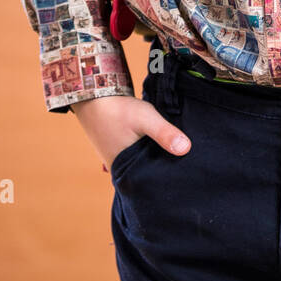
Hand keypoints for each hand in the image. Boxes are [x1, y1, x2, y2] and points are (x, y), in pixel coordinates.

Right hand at [71, 94, 191, 170]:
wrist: (94, 95)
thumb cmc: (119, 109)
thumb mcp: (146, 118)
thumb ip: (164, 133)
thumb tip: (186, 149)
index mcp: (125, 171)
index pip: (150, 185)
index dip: (167, 182)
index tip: (185, 178)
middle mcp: (118, 170)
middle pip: (145, 177)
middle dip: (161, 172)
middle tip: (184, 169)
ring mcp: (116, 160)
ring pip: (139, 166)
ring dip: (152, 161)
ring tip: (173, 157)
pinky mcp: (117, 149)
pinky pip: (134, 157)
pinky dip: (144, 153)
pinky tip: (155, 147)